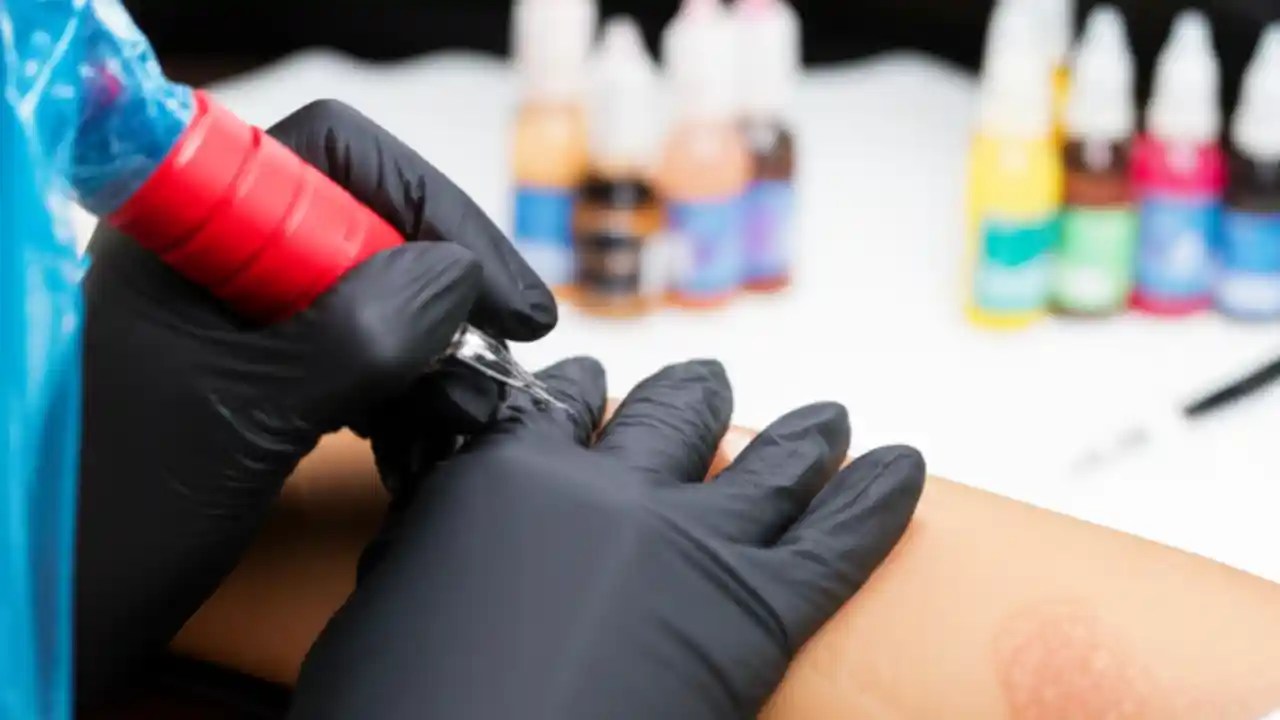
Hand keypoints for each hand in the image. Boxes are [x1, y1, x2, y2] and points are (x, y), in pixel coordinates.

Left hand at [76, 99, 554, 701]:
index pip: (339, 157)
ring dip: (431, 349)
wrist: (40, 615)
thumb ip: (362, 328)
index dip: (437, 211)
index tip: (506, 298)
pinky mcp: (250, 380)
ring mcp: (232, 322)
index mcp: (187, 228)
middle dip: (444, 290)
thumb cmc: (109, 511)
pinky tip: (423, 429)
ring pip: (367, 297)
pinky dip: (400, 388)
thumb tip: (458, 274)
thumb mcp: (248, 409)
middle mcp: (213, 258)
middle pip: (363, 226)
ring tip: (467, 408)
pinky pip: (349, 356)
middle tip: (505, 352)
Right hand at [288, 358, 924, 719]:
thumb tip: (446, 533)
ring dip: (802, 434)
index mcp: (510, 474)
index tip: (599, 385)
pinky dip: (875, 500)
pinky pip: (834, 539)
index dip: (587, 393)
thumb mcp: (391, 601)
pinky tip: (901, 468)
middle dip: (694, 396)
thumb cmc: (403, 707)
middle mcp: (608, 487)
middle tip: (707, 386)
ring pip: (765, 462)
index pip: (562, 405)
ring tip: (829, 419)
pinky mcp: (753, 610)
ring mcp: (689, 540)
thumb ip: (439, 543)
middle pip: (672, 416)